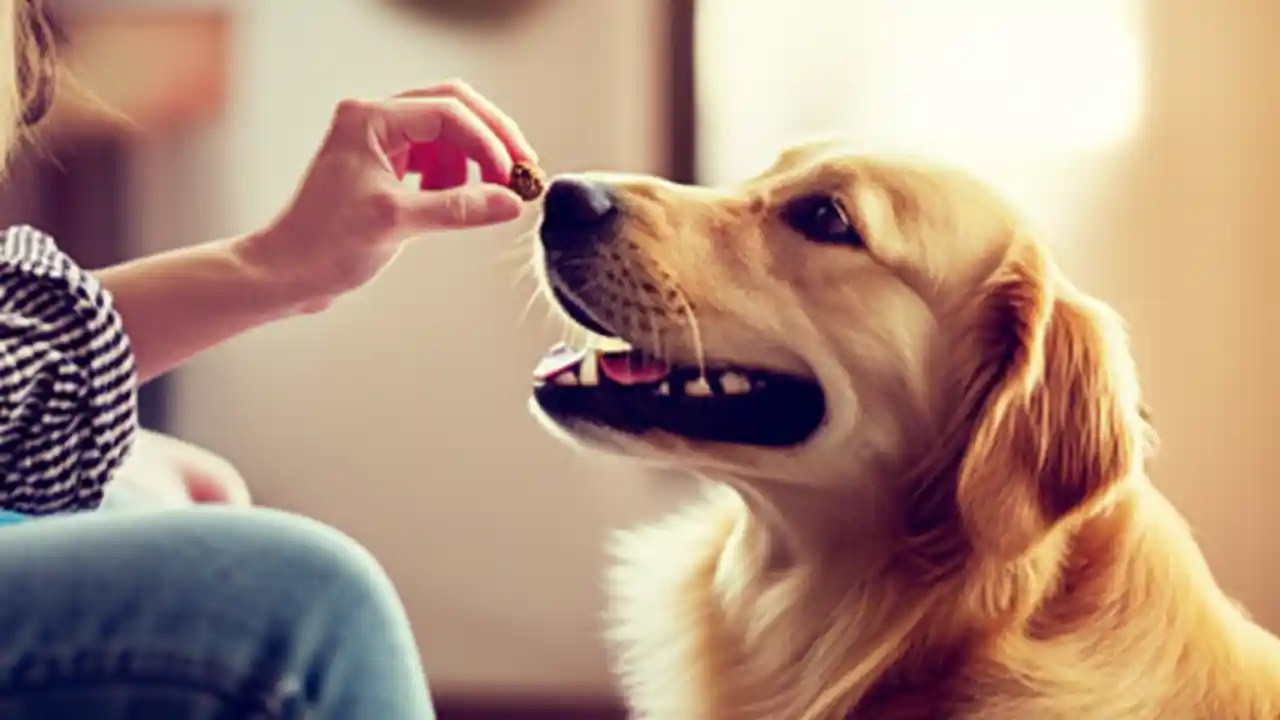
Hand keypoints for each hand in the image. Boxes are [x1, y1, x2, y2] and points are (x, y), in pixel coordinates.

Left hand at [238, 80, 537, 311]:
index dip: (487, 142)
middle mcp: (374, 120)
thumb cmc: (324, 246)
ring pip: (448, 132)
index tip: (513, 177)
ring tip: (477, 197)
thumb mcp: (397, 223)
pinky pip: (435, 156)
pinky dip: (453, 176)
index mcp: (370, 119)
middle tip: (522, 171)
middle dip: (490, 140)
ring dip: (471, 161)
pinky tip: (449, 201)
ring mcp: (379, 141)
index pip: (448, 112)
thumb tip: (511, 202)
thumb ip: (459, 208)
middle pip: (453, 108)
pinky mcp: (384, 165)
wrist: (287, 274)